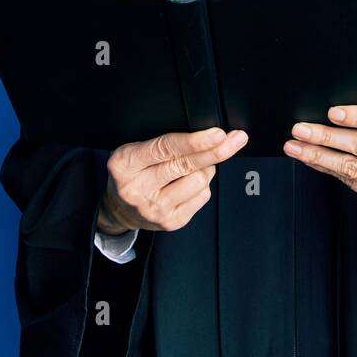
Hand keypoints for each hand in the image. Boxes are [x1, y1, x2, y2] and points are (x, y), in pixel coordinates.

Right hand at [98, 127, 248, 234]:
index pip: (166, 148)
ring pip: (198, 181)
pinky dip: (202, 186)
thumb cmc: (133, 173)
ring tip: (194, 167)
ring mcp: (155, 208)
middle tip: (236, 139)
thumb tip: (208, 136)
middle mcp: (137, 188)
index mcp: (126, 164)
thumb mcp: (135, 151)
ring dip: (206, 169)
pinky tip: (189, 184)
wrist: (120, 209)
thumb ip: (164, 144)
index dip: (195, 141)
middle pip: (186, 165)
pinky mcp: (170, 222)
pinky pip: (202, 197)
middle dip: (215, 151)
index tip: (218, 134)